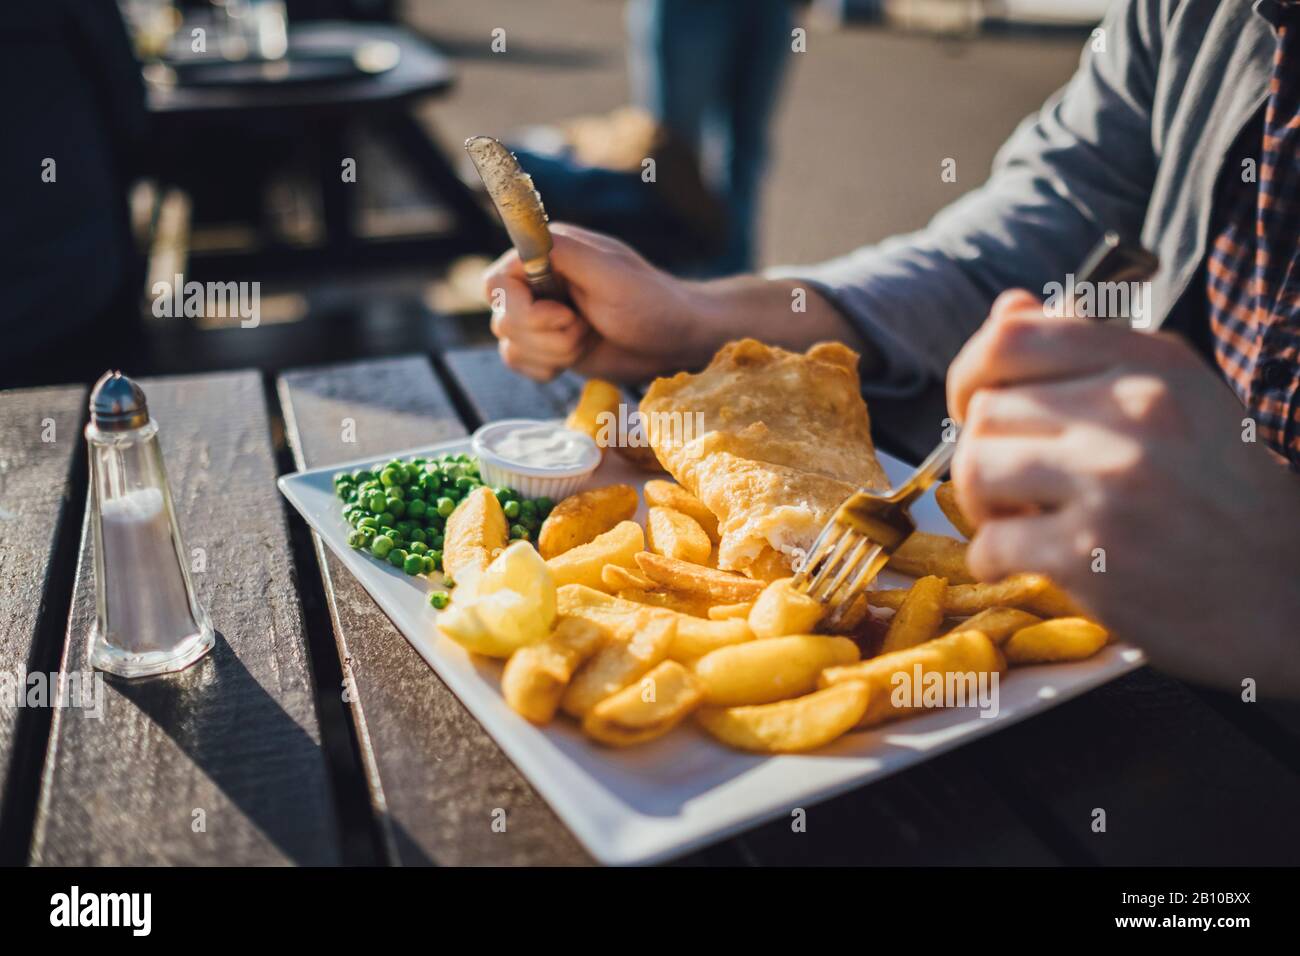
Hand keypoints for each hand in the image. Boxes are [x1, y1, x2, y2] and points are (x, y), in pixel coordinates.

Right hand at [481, 223, 703, 381]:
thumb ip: (563, 252)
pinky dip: (546, 368)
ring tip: (588, 339)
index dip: (522, 308)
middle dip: (547, 337)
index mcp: (547, 254)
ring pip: (510, 345)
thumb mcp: (610, 274)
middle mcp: (537, 281)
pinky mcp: (547, 345)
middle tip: (586, 329)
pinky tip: (576, 358)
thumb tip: (524, 230)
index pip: (496, 281)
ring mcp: (541, 316)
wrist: (675, 341)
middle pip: (502, 319)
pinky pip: (519, 363)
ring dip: (552, 353)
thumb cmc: (652, 304)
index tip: (563, 317)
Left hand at [947, 290, 1299, 691]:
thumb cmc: (1226, 496)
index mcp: (1153, 364)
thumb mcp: (1181, 399)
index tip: (975, 407)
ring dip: (981, 504)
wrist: (1291, 594)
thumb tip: (1006, 308)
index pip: (1012, 337)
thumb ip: (1090, 352)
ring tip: (1016, 522)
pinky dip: (993, 560)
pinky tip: (1028, 565)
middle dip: (981, 451)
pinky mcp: (1089, 555)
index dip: (972, 374)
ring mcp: (1110, 485)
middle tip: (1012, 485)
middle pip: (985, 411)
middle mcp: (1133, 413)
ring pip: (974, 469)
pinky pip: (989, 544)